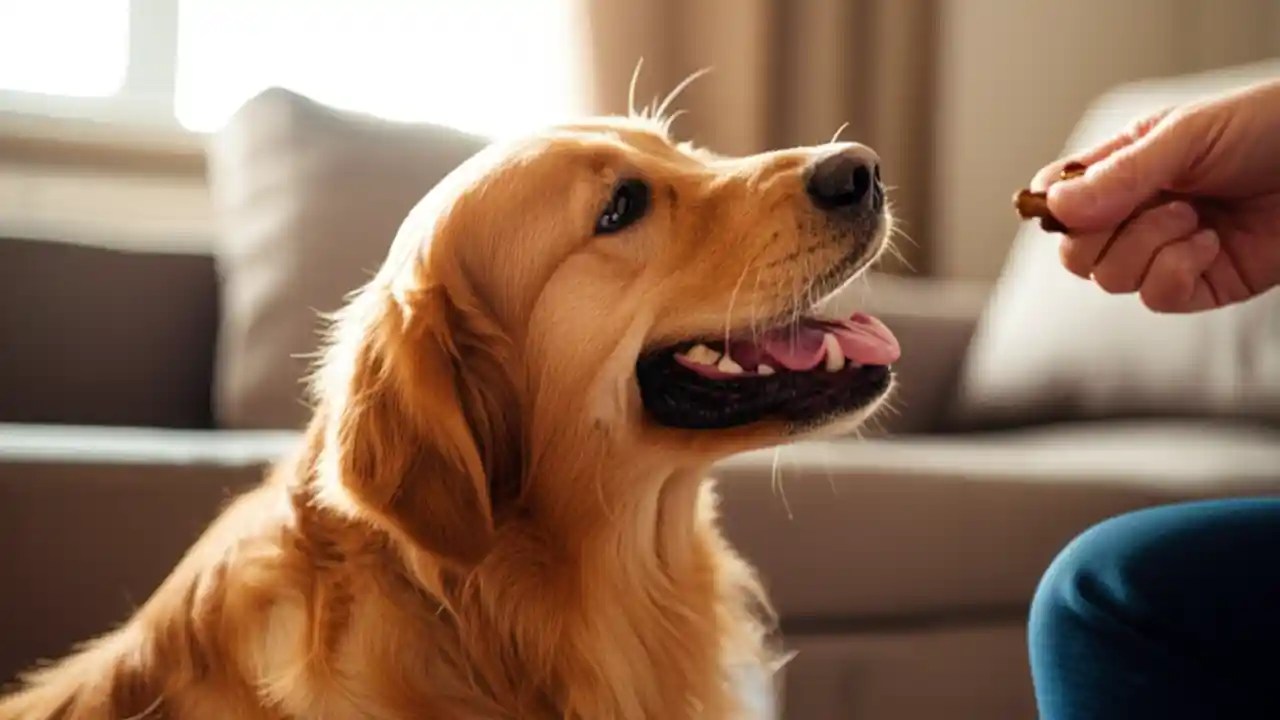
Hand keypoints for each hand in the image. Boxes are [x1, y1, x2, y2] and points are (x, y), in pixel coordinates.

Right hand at [1029, 79, 1279, 312]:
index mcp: (1123, 170)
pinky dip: (1178, 272)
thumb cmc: (1270, 129)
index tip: (1072, 202)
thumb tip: (1057, 208)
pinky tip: (1211, 243)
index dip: (1054, 209)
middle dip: (1104, 234)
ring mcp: (1165, 254)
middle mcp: (1136, 215)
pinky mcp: (1200, 286)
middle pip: (1075, 252)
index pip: (1057, 201)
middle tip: (1154, 204)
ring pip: (1110, 280)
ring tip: (1195, 217)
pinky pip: (1156, 298)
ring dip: (1149, 247)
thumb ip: (1121, 174)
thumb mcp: (1187, 136)